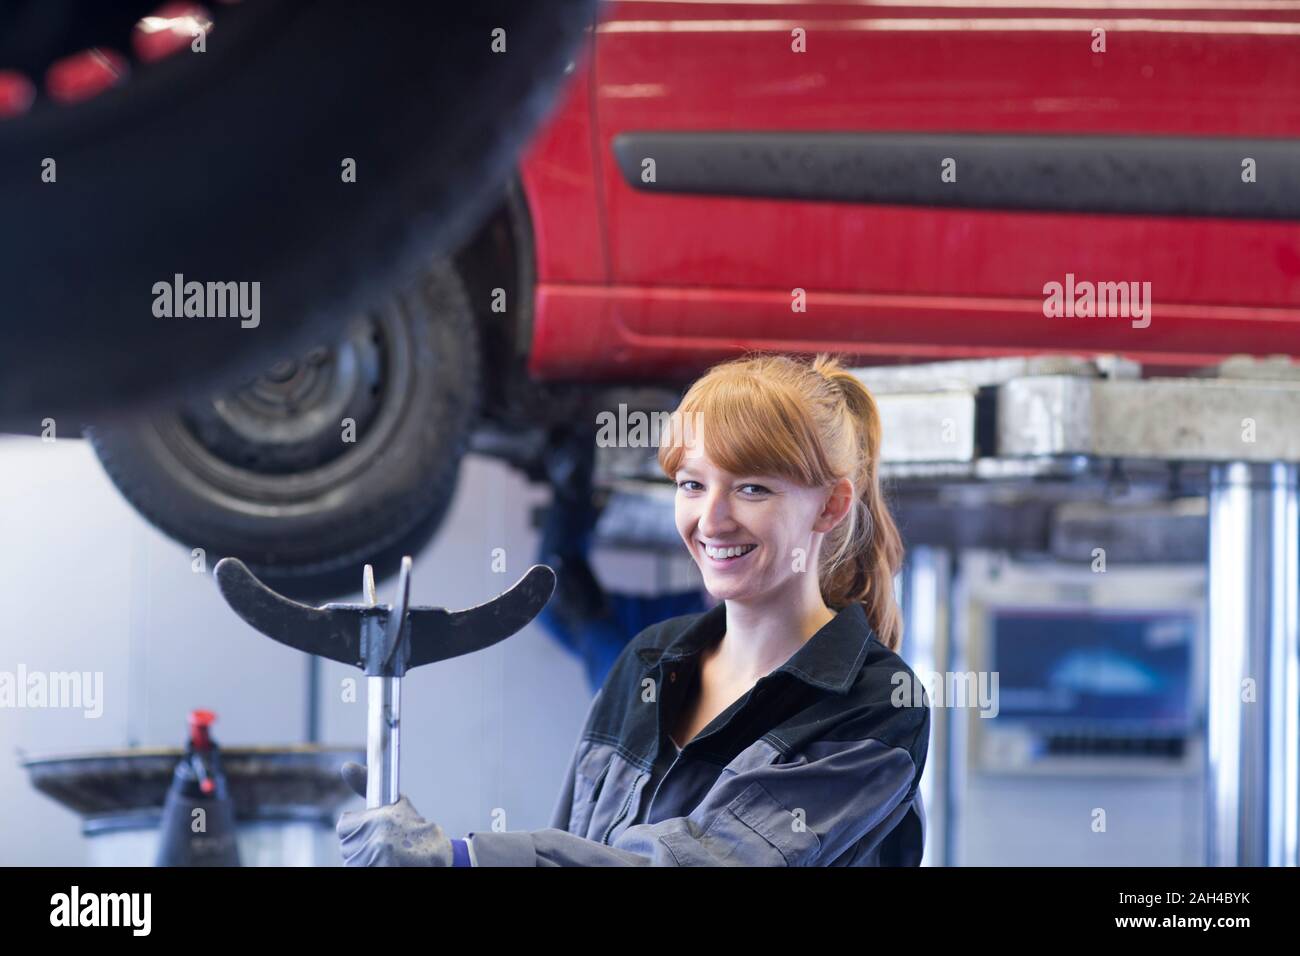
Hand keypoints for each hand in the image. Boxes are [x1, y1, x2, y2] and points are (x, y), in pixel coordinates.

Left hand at [336, 761, 453, 866]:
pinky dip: (370, 867)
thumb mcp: (396, 804)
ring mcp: (377, 861)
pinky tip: (386, 862)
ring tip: (385, 856)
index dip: (357, 828)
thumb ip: (366, 786)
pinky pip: (360, 870)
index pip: (344, 825)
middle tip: (382, 845)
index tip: (372, 831)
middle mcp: (376, 842)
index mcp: (379, 819)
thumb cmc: (416, 830)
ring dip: (365, 860)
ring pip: (351, 861)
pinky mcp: (380, 870)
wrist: (439, 857)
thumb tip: (346, 767)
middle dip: (360, 846)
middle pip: (346, 845)